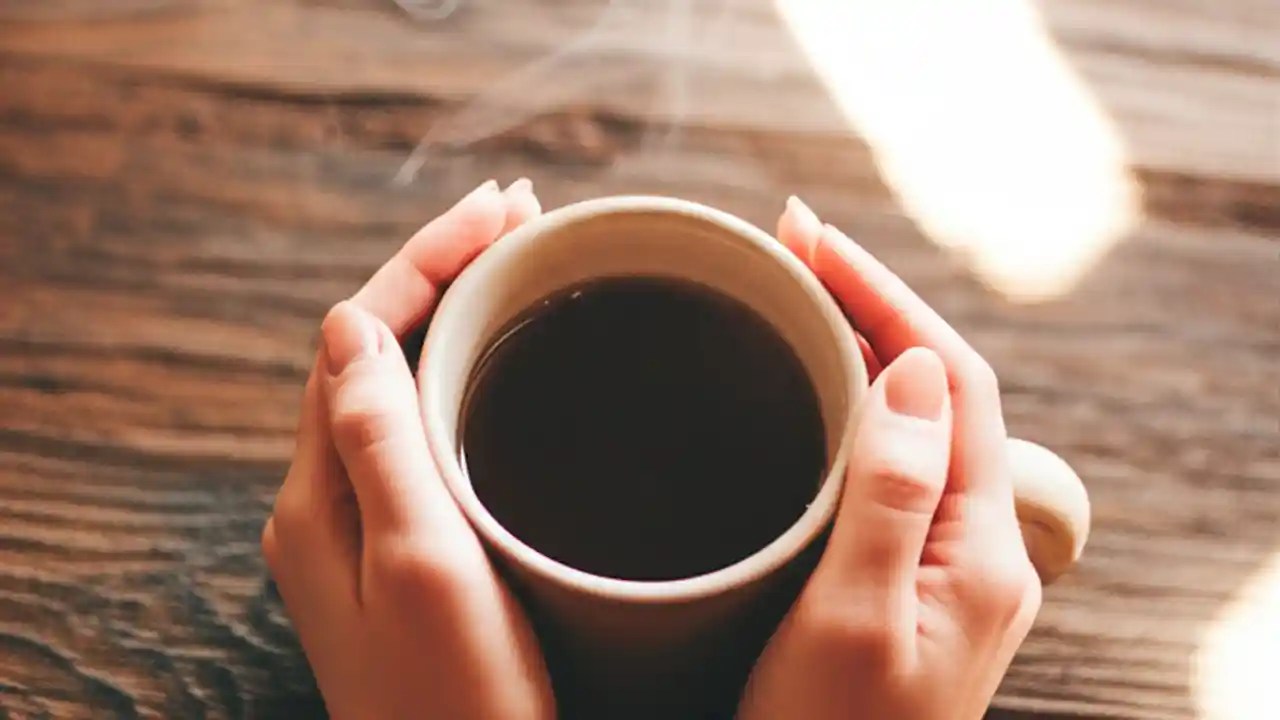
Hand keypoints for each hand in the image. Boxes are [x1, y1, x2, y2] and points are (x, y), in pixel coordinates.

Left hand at [262, 180, 555, 719]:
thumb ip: (376, 441)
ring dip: (452, 313)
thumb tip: (349, 324)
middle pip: (376, 350)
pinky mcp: (411, 548)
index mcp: (319, 497)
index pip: (359, 340)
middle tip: (519, 213)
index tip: (500, 208)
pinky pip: (424, 429)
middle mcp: (330, 502)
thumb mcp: (420, 564)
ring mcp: (367, 526)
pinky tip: (507, 363)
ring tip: (516, 260)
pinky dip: (464, 372)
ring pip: (401, 384)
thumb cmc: (458, 702)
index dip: (425, 261)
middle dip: (442, 271)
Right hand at [737, 198, 1041, 719]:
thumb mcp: (852, 620)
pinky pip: (889, 467)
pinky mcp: (904, 580)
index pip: (951, 381)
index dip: (886, 296)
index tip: (810, 237)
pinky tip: (805, 393)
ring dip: (860, 347)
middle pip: (937, 390)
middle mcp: (975, 547)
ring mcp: (942, 564)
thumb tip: (910, 367)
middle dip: (870, 302)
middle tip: (791, 243)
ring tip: (794, 291)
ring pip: (913, 424)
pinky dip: (848, 407)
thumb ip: (890, 495)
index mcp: (979, 549)